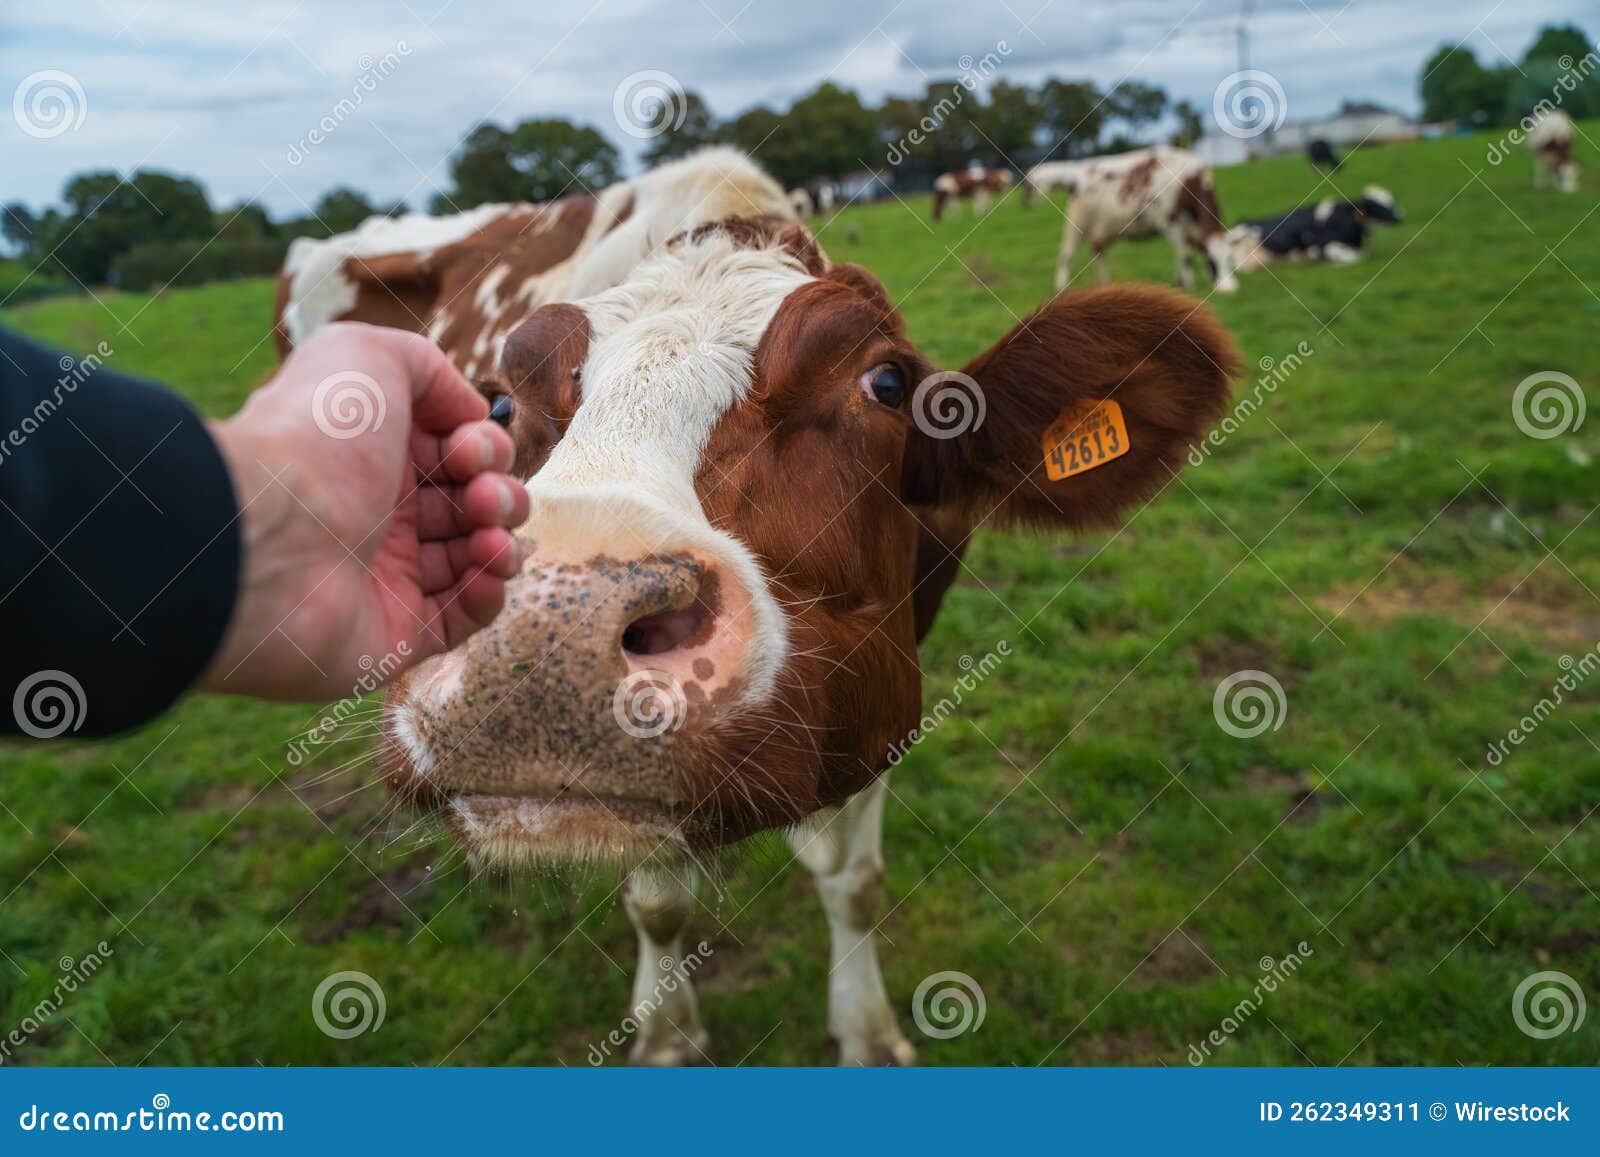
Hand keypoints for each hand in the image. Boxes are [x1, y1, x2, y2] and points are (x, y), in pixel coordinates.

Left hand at [200, 322, 528, 700]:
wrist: (266, 538)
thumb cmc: (315, 438)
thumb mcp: (367, 356)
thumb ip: (428, 367)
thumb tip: (469, 413)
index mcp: (372, 455)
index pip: (455, 453)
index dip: (482, 447)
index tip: (469, 448)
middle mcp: (379, 514)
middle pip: (474, 504)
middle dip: (499, 493)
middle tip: (480, 493)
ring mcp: (387, 577)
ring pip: (476, 559)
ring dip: (502, 539)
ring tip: (487, 533)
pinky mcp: (396, 635)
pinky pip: (463, 618)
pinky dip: (488, 593)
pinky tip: (487, 569)